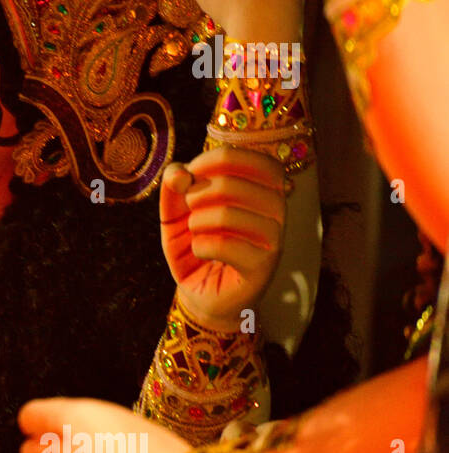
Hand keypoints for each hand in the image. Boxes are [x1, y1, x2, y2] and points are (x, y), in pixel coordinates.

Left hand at [160, 148, 285, 330]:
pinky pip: (223, 244)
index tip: (190, 175)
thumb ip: (174, 188)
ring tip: (196, 234)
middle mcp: (277, 210)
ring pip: (227, 213)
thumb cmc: (196, 246)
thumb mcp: (176, 213)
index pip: (254, 158)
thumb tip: (177, 173)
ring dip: (196, 222)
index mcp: (265, 189)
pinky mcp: (263, 267)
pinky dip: (200, 246)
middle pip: (232, 183)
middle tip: (191, 213)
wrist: (202, 294)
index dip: (215, 159)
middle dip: (196, 195)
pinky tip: (202, 251)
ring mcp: (274, 239)